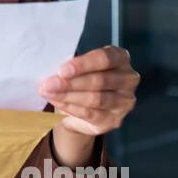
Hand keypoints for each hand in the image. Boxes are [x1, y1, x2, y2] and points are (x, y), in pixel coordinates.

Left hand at [38, 45, 138, 164]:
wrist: (82, 109)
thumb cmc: (81, 79)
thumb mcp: (79, 67)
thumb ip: (72, 66)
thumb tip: (54, 71)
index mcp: (121, 58)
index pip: (105, 58)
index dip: (83, 64)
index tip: (62, 70)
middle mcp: (128, 79)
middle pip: (100, 80)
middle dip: (71, 82)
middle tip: (49, 84)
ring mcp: (125, 101)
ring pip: (95, 98)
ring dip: (68, 96)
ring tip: (49, 93)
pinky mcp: (115, 119)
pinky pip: (90, 114)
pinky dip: (70, 107)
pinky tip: (57, 102)